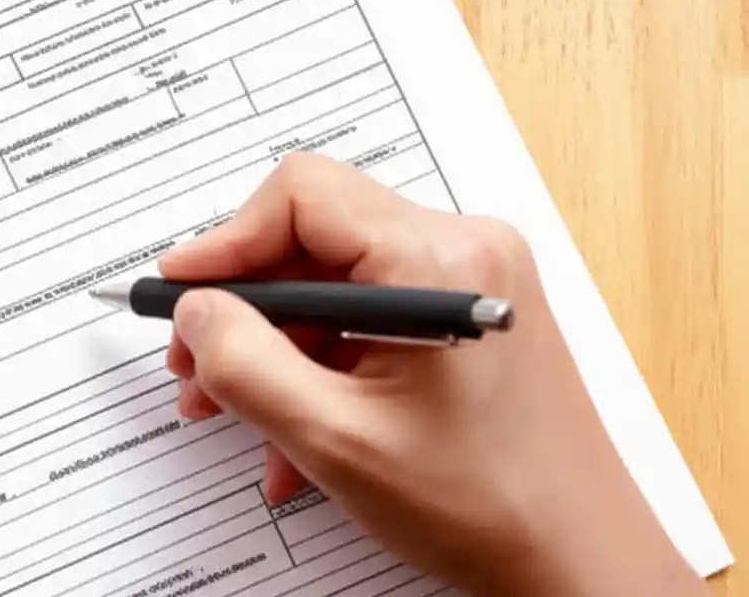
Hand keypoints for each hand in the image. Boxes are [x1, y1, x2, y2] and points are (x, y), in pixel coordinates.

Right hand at [162, 154, 706, 596]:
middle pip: (313, 240)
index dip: (225, 242)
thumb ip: (244, 365)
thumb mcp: (333, 439)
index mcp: (438, 259)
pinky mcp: (466, 315)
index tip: (179, 291)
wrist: (576, 560)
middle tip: (194, 363)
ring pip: (334, 285)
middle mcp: (462, 250)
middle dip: (243, 306)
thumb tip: (194, 312)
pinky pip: (367, 317)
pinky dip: (320, 365)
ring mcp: (469, 282)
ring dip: (275, 347)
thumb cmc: (485, 506)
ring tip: (233, 410)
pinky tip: (292, 435)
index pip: (302, 195)